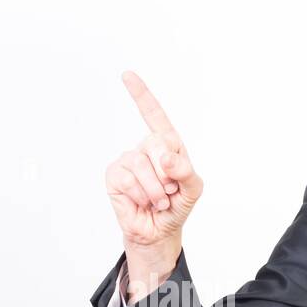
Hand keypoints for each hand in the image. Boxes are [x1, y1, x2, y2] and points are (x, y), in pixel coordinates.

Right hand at [104, 71, 203, 297]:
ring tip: (158, 200)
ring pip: (142, 164)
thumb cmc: (177, 205)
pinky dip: (140, 194)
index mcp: (167, 144)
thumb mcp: (193, 189)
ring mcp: (128, 160)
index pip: (154, 115)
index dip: (141, 95)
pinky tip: (142, 202)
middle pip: (156, 143)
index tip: (127, 75)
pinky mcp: (114, 176)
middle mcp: (145, 148)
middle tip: (170, 190)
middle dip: (168, 172)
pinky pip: (128, 179)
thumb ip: (186, 171)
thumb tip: (166, 157)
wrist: (159, 231)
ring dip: (156, 189)